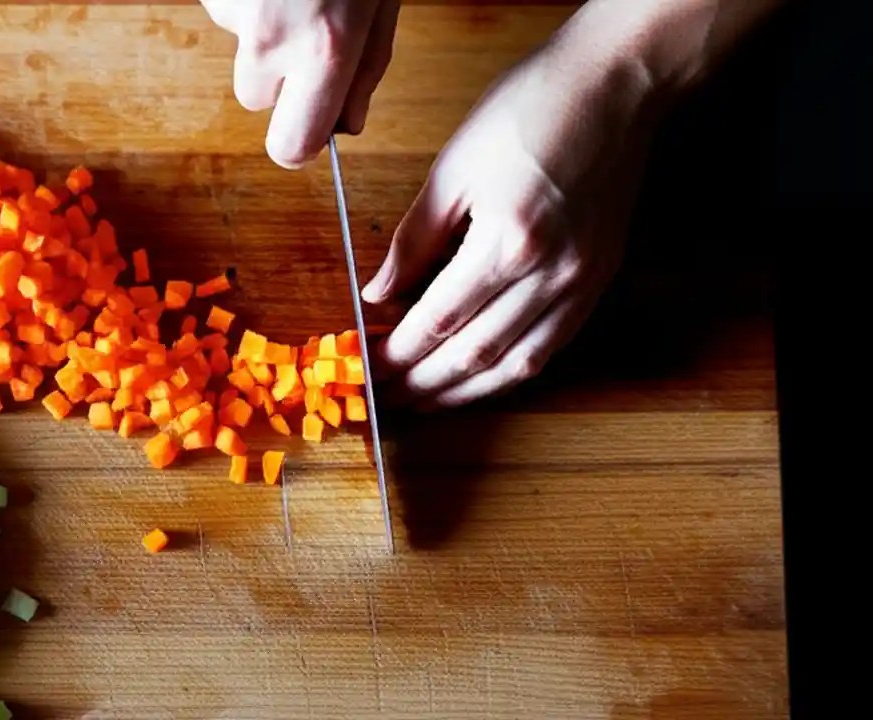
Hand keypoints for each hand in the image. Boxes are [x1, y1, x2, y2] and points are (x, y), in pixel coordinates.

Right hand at [200, 0, 400, 167]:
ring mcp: (231, 12)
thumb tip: (347, 123)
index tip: (306, 134)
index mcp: (325, 48)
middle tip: (305, 28)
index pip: (291, 145)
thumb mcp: (381, 1)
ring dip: (263, 29)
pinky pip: (228, 12)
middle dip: (275, 77)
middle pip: (255, 98)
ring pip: (242, 49)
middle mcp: (270, 39)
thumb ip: (366, 67)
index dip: (297, 147)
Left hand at [364, 33, 660, 407]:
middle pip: (475, 353)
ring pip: (517, 364)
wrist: (616, 85)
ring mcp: (582, 282)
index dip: (398, 353)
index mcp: (509, 241)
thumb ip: (413, 239)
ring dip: (465, 393)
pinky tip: (480, 380)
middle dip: (423, 384)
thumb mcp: (454, 167)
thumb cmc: (530, 109)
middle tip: (385, 400)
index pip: (438, 320)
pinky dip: (511, 371)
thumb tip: (380, 291)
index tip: (368, 368)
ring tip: (423, 403)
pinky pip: (552, 347)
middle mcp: (551, 274)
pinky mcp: (599, 279)